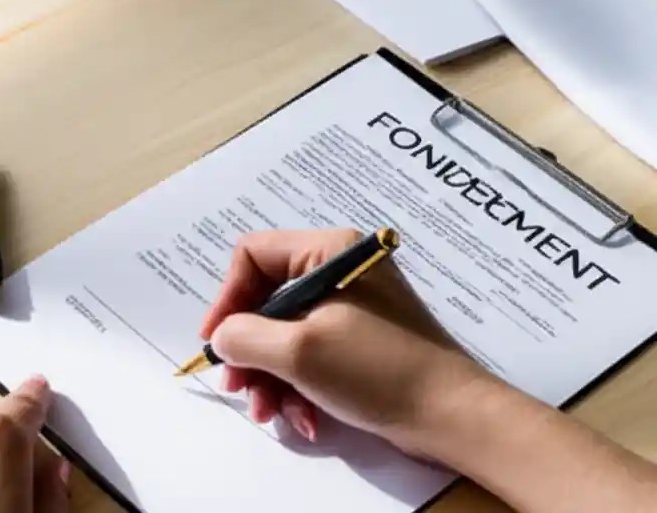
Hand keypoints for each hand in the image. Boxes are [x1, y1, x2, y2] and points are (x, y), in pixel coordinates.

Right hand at [200, 229, 489, 454]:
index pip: (253, 255)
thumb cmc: (376, 370)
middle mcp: (340, 269)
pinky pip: (311, 354)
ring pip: (285, 334)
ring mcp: (352, 306)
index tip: (216, 342)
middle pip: (266, 301)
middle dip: (249, 351)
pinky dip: (299, 385)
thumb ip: (244, 337)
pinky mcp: (360, 340)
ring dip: (271, 377)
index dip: (227, 298)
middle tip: (238, 388)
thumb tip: (222, 338)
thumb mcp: (299, 352)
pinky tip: (305, 418)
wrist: (452, 415)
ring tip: (272, 414)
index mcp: (329, 250)